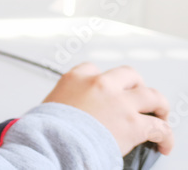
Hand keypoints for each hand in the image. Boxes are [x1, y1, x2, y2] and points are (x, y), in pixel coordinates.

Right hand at [42, 62, 173, 155]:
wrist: (52, 142)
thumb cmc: (47, 129)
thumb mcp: (49, 105)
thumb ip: (65, 103)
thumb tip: (71, 116)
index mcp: (75, 78)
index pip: (92, 69)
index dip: (103, 80)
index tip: (106, 90)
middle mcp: (100, 84)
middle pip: (129, 75)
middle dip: (137, 86)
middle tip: (139, 98)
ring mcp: (119, 102)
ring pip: (152, 95)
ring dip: (158, 105)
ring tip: (160, 115)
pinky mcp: (133, 124)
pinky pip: (159, 128)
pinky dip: (165, 136)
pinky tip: (163, 143)